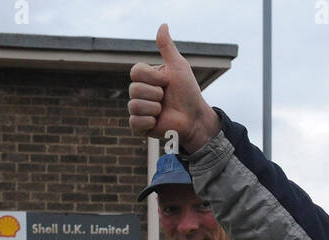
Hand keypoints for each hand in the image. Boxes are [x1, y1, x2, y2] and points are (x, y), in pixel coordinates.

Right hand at [128, 24, 219, 153]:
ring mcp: (138, 109)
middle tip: (166, 98)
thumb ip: (167, 47)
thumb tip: (163, 24)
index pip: (136, 71)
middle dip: (156, 94)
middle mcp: (139, 91)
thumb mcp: (178, 66)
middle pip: (134, 89)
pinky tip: (158, 121)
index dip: (153, 77)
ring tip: (163, 110)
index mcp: (146, 77)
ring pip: (134, 105)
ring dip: (154, 108)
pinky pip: (134, 121)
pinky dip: (149, 121)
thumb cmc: (188, 92)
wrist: (194, 117)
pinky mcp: (139, 126)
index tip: (167, 81)